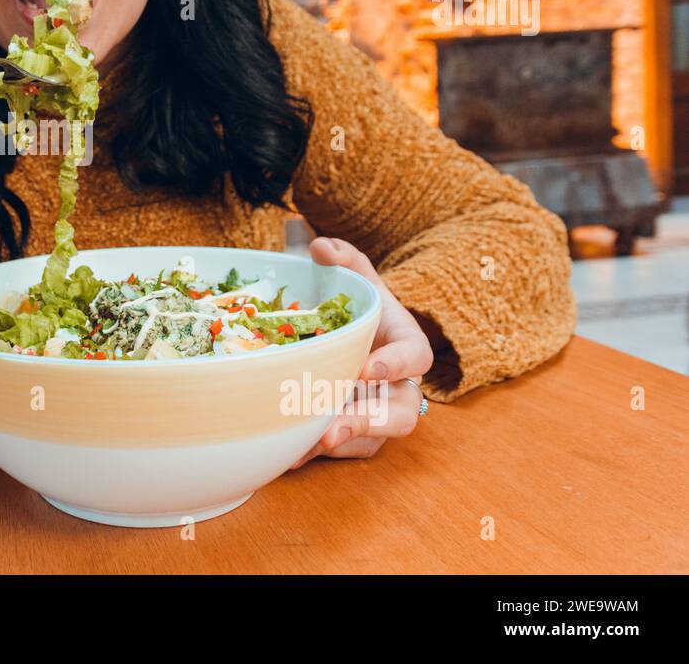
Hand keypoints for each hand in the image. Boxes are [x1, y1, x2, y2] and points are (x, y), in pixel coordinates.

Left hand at [289, 237, 433, 466]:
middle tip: (333, 429)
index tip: (367, 368)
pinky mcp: (357, 435)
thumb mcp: (356, 278)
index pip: (415, 357)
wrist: (349, 337)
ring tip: (300, 447)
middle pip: (402, 416)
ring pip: (369, 440)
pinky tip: (284, 452)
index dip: (395, 364)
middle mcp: (399, 386)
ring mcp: (380, 414)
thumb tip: (320, 247)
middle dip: (370, 423)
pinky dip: (314, 452)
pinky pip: (343, 450)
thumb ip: (344, 258)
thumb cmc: (357, 306)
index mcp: (406, 345)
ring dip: (336, 443)